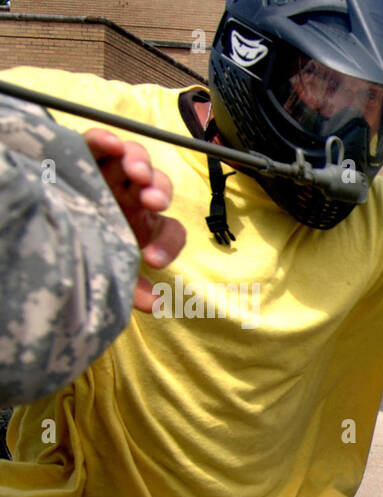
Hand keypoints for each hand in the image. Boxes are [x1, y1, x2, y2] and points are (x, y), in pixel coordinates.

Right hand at [83, 128, 186, 312]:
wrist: (44, 225)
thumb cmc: (82, 246)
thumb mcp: (106, 266)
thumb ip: (131, 287)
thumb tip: (157, 305)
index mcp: (143, 225)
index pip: (170, 230)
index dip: (168, 245)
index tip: (152, 261)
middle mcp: (132, 197)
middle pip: (157, 186)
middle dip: (159, 192)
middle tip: (152, 202)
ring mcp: (110, 175)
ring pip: (135, 160)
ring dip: (140, 163)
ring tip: (137, 173)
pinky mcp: (86, 157)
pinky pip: (99, 143)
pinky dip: (106, 140)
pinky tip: (110, 144)